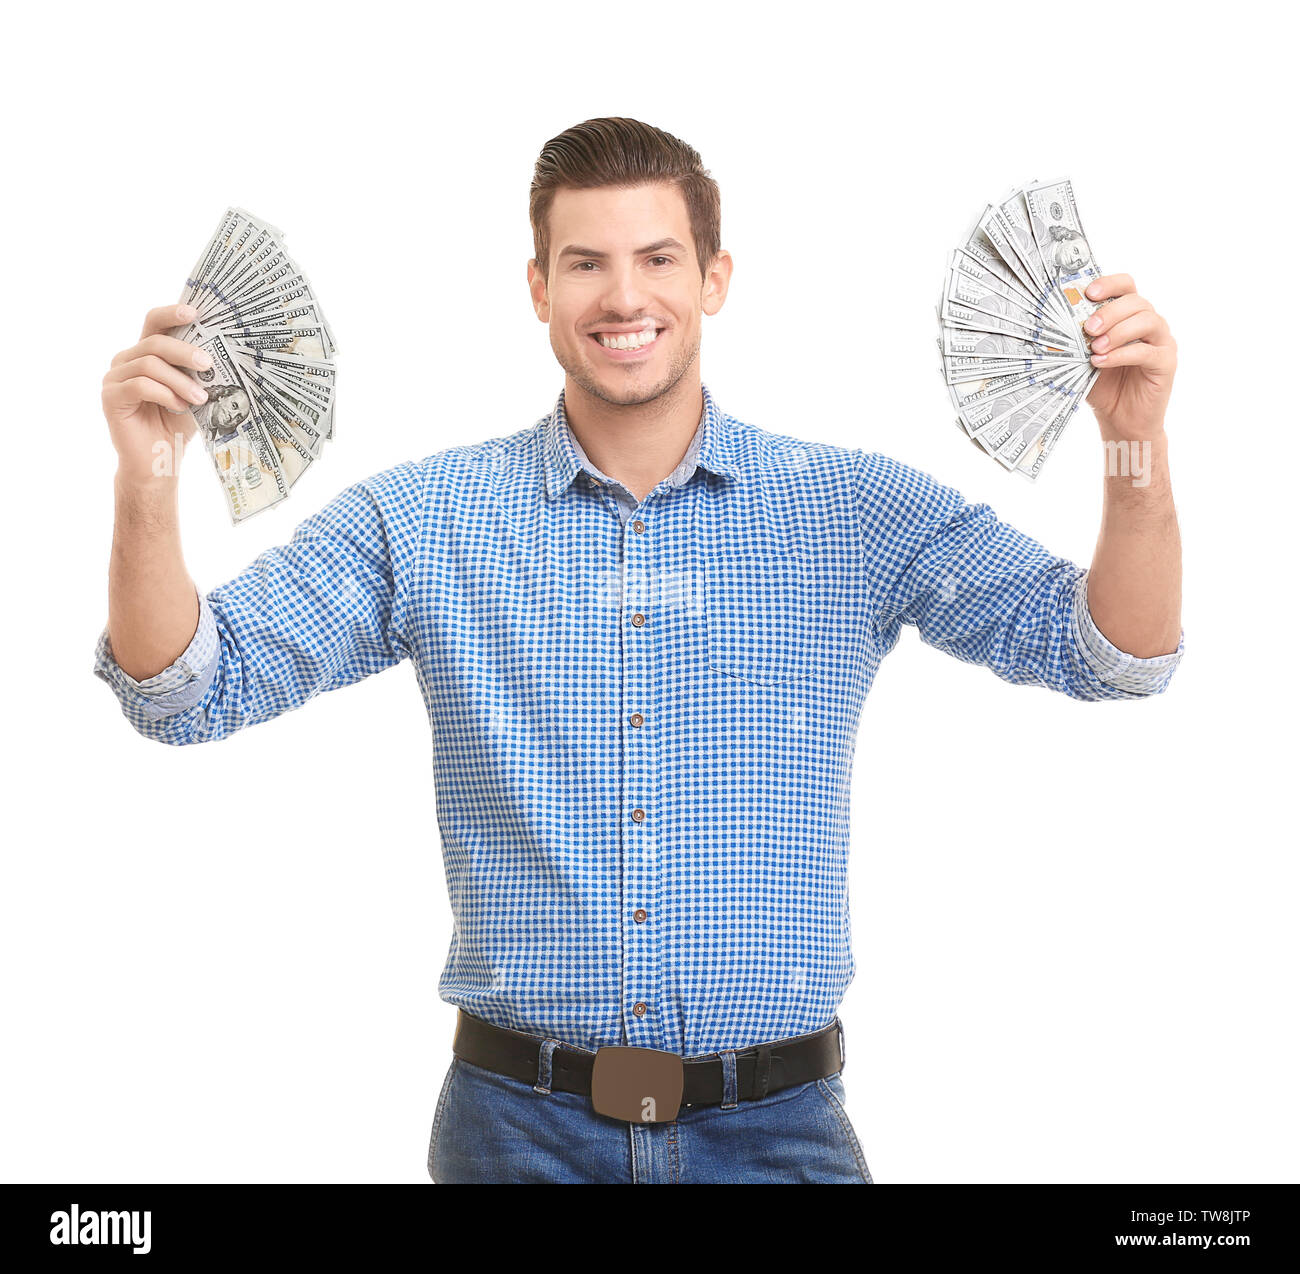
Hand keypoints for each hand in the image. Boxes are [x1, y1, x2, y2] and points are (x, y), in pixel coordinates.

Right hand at [102, 304, 211, 485]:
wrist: (159, 461)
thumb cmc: (176, 426)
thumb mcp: (193, 394)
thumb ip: (198, 374)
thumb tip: (222, 356)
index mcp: (146, 354)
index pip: (154, 322)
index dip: (172, 313)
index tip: (195, 312)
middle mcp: (126, 360)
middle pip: (154, 342)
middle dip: (184, 351)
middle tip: (209, 364)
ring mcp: (115, 377)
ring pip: (149, 364)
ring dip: (180, 381)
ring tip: (201, 398)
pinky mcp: (110, 397)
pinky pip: (139, 385)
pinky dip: (164, 394)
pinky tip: (179, 406)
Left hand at [1082, 273, 1176, 441]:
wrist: (1120, 419)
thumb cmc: (1103, 386)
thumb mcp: (1083, 359)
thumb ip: (1077, 342)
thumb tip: (1053, 328)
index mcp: (1129, 315)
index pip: (1126, 285)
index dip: (1109, 283)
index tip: (1088, 293)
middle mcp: (1149, 323)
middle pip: (1137, 301)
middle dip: (1110, 311)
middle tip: (1088, 328)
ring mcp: (1161, 341)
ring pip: (1147, 321)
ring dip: (1117, 331)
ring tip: (1094, 348)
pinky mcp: (1166, 362)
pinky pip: (1147, 351)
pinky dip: (1122, 354)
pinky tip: (1101, 362)